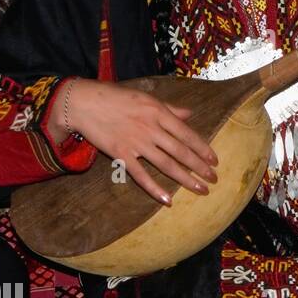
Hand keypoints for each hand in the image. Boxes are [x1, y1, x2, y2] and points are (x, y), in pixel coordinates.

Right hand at [54, 78, 218, 205]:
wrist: (83, 102)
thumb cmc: (115, 97)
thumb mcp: (146, 97)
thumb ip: (169, 109)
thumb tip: (189, 114)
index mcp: (159, 113)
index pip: (187, 134)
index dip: (203, 149)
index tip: (214, 161)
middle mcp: (151, 128)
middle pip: (181, 152)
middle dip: (200, 167)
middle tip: (214, 179)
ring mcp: (136, 143)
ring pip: (166, 165)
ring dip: (186, 179)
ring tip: (201, 189)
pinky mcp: (120, 154)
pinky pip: (140, 175)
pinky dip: (154, 188)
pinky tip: (168, 200)